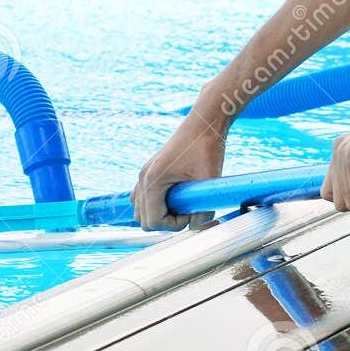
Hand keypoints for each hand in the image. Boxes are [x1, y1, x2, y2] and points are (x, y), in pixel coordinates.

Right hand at [133, 115, 225, 231]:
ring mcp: (144, 174)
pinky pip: (144, 196)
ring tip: (181, 204)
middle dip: (166, 221)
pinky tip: (177, 195)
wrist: (204, 123)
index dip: (174, 225)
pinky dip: (157, 203)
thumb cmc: (206, 148)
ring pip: (141, 209)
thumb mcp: (208, 181)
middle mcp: (143, 178)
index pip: (153, 221)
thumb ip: (203, 210)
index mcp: (153, 181)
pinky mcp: (150, 171)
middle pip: (143, 219)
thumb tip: (198, 227)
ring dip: (160, 213)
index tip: (191, 213)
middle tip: (187, 210)